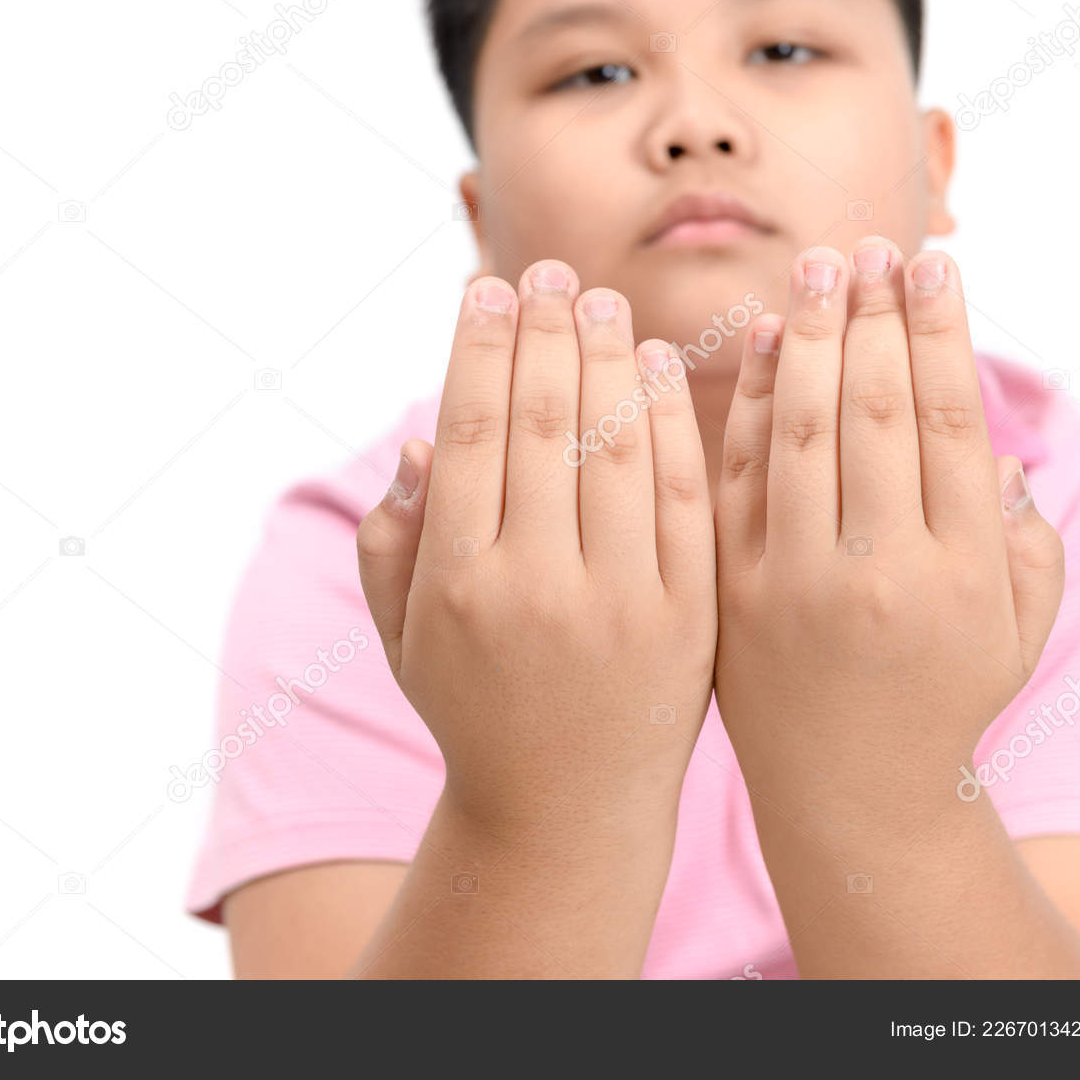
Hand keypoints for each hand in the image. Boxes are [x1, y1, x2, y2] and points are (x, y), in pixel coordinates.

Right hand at [357, 260, 717, 840]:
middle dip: (544, 331)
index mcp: (456, 581)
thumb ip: (391, 541)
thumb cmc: (472, 708)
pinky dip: (669, 424)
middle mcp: (536, 584)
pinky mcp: (688, 617)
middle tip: (550, 270)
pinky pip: (681, 497)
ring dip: (607, 358)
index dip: (478, 345)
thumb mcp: (402, 637)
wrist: (564, 810)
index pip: (469, 429)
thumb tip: (417, 441)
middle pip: (541, 421)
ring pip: (614, 446)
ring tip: (600, 300)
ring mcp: (620, 601)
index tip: (487, 285)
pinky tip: (655, 370)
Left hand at [712, 238, 1065, 817]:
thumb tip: (999, 444)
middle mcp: (879, 571)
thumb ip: (1025, 536)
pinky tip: (754, 344)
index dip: (940, 332)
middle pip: (872, 409)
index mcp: (962, 571)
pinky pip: (732, 477)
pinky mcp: (730, 592)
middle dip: (870, 316)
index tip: (931, 265)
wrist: (849, 793)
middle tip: (867, 246)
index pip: (951, 421)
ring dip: (803, 338)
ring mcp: (794, 582)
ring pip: (797, 431)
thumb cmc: (947, 696)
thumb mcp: (1018, 628)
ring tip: (815, 271)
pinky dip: (742, 404)